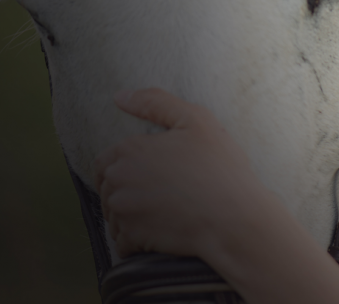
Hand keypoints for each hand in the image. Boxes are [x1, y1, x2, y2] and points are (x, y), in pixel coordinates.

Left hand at [95, 88, 267, 259]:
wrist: (234, 218)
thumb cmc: (220, 169)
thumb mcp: (196, 120)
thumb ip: (155, 102)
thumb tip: (120, 97)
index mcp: (130, 149)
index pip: (104, 161)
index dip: (122, 167)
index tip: (146, 175)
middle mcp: (119, 180)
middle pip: (107, 188)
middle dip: (126, 192)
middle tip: (159, 195)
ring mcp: (124, 211)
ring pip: (114, 215)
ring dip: (129, 216)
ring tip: (161, 214)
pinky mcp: (133, 238)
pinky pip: (122, 242)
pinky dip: (135, 240)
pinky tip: (159, 233)